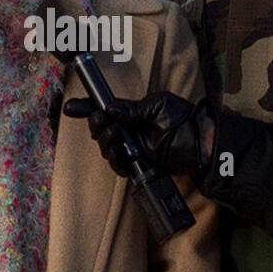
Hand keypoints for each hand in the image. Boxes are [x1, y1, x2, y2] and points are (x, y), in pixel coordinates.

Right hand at [63, 92, 210, 178]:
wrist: (201, 144)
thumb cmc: (184, 120)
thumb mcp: (158, 106)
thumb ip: (132, 109)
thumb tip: (109, 109)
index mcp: (134, 113)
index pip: (106, 110)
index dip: (87, 109)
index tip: (71, 108)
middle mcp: (131, 131)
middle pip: (102, 130)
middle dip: (97, 126)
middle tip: (102, 121)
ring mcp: (134, 148)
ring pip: (107, 149)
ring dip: (106, 142)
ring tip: (116, 135)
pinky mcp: (139, 165)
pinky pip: (119, 165)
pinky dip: (116, 159)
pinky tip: (122, 152)